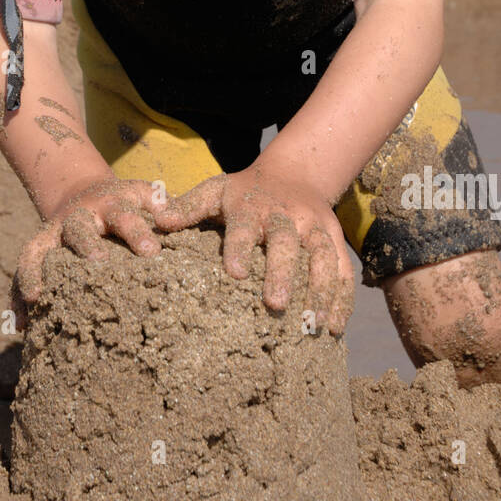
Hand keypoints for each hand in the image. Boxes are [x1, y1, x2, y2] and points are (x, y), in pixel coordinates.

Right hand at [10, 176, 162, 329]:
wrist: (84, 193)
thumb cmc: (127, 203)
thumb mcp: (145, 196)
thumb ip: (163, 205)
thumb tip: (176, 218)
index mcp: (109, 204)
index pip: (123, 215)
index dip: (136, 232)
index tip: (152, 252)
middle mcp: (77, 218)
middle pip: (78, 229)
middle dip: (87, 246)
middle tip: (97, 263)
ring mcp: (53, 235)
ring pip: (38, 249)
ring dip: (35, 271)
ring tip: (36, 297)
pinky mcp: (38, 251)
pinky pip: (22, 271)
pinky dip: (16, 296)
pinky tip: (18, 325)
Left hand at [152, 166, 353, 333]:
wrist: (295, 173)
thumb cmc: (245, 192)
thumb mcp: (216, 191)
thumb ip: (188, 207)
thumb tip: (157, 220)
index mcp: (252, 206)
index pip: (243, 226)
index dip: (239, 247)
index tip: (234, 273)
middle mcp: (287, 216)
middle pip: (286, 243)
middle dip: (282, 272)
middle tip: (275, 304)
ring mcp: (315, 228)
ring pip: (323, 257)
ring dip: (321, 289)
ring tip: (315, 323)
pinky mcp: (335, 240)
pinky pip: (343, 270)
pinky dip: (343, 298)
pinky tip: (336, 327)